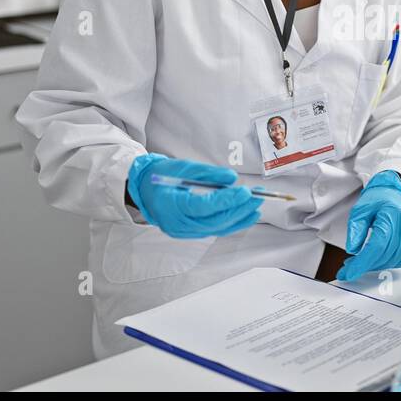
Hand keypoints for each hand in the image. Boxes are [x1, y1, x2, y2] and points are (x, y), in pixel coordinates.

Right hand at [127, 154, 260, 238]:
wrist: (144, 190)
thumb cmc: (162, 175)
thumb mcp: (183, 167)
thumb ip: (208, 173)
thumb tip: (232, 178)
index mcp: (171, 205)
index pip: (203, 206)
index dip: (226, 201)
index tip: (244, 192)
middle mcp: (176, 224)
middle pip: (214, 221)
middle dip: (239, 210)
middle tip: (257, 198)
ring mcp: (183, 232)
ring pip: (217, 228)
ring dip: (239, 218)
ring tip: (256, 206)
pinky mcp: (189, 233)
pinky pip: (214, 230)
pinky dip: (232, 223)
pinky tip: (246, 216)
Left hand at [337, 171, 400, 280]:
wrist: (396, 191)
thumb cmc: (379, 199)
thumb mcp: (360, 210)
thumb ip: (355, 230)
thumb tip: (353, 250)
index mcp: (391, 215)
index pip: (376, 246)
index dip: (361, 263)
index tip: (347, 273)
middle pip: (385, 255)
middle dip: (365, 265)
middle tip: (351, 265)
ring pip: (394, 260)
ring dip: (377, 264)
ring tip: (364, 259)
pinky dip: (389, 261)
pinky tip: (380, 256)